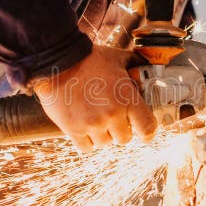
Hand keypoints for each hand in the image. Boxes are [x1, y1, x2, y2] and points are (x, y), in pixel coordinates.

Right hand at [32, 45, 156, 151]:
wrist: (57, 61)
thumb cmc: (88, 58)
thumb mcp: (117, 58)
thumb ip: (135, 65)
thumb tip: (147, 67)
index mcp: (127, 98)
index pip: (147, 128)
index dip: (147, 132)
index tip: (144, 132)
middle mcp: (112, 115)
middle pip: (124, 139)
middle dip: (121, 129)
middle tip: (113, 118)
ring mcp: (92, 124)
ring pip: (105, 143)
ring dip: (103, 134)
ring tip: (96, 119)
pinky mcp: (73, 130)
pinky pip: (86, 147)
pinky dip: (87, 140)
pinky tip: (85, 127)